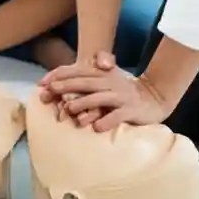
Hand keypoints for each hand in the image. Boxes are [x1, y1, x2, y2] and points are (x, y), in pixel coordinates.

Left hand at [38, 53, 172, 132]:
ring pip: (99, 99)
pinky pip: (117, 116)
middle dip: (67, 85)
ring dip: (83, 103)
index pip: (79, 71)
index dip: (61, 75)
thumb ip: (87, 78)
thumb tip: (60, 82)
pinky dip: (107, 121)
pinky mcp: (130, 110)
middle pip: (86, 83)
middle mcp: (110, 83)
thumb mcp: (107, 79)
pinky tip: (96, 127)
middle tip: (51, 90)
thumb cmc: (124, 91)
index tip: (43, 82)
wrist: (154, 97)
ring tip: (69, 109)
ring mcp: (121, 97)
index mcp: (103, 75)